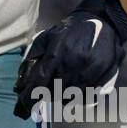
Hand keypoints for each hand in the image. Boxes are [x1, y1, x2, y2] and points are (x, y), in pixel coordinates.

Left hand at [13, 0, 126, 119]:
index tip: (23, 105)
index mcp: (58, 51)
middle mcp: (74, 62)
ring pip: (70, 96)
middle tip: (43, 93)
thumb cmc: (70, 31)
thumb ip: (34, 56)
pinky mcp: (104, 76)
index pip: (40, 82)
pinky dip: (78, 98)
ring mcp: (90, 70)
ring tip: (58, 91)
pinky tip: (74, 91)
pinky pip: (86, 96)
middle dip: (45, 96)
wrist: (103, 22)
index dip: (30, 97)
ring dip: (61, 98)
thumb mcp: (48, 36)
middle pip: (54, 92)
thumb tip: (22, 80)